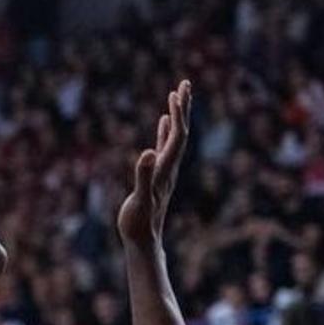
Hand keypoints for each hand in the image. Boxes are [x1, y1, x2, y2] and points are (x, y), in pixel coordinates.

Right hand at [118, 80, 191, 248]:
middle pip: (181, 132)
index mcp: (166, 169)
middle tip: (184, 84)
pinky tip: (163, 121)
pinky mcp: (157, 174)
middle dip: (183, 108)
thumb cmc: (139, 223)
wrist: (144, 241)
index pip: (178, 137)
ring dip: (177, 116)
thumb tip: (148, 152)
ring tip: (177, 95)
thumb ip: (143, 176)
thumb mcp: (139, 200)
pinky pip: (165, 146)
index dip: (178, 115)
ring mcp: (164, 170)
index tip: (176, 93)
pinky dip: (166, 130)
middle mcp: (169, 167)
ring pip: (175, 137)